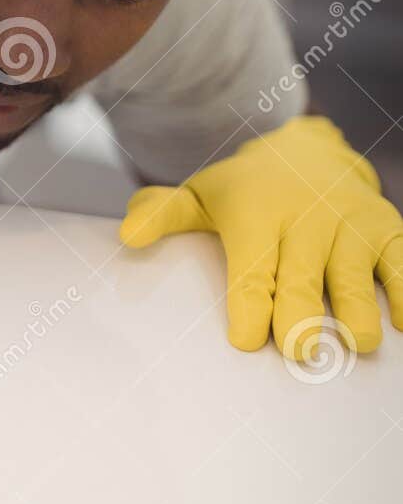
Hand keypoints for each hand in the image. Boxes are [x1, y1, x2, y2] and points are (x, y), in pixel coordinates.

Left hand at [119, 117, 402, 356]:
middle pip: (302, 275)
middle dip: (301, 313)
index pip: (252, 266)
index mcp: (258, 212)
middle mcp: (307, 217)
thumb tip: (127, 234)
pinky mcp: (389, 230)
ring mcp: (351, 223)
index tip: (248, 340)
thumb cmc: (248, 193)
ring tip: (359, 343)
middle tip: (300, 351)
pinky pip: (402, 262)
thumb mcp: (204, 197)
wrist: (310, 152)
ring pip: (355, 273)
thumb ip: (165, 215)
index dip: (250, 304)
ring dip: (358, 309)